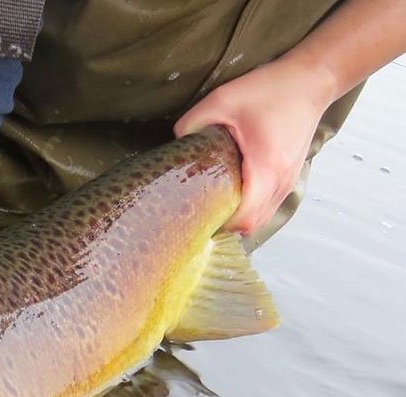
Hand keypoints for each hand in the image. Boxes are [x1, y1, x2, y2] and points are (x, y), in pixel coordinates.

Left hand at [175, 58, 336, 234]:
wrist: (311, 80)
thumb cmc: (270, 89)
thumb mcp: (222, 100)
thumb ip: (192, 124)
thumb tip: (176, 145)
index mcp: (267, 167)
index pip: (243, 218)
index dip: (218, 223)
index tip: (196, 214)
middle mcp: (282, 182)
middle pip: (251, 225)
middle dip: (223, 225)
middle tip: (198, 212)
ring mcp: (288, 183)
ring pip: (261, 219)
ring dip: (237, 218)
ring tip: (212, 205)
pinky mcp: (288, 179)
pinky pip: (267, 207)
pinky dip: (249, 209)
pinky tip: (230, 195)